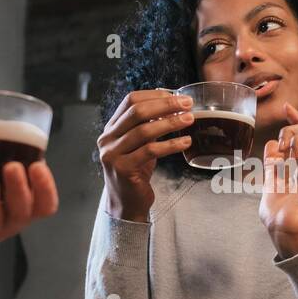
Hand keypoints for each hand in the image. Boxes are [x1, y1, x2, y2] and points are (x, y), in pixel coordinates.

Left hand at [0, 160, 60, 272]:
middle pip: (21, 212)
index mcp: (24, 209)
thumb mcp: (7, 192)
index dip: (46, 188)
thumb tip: (19, 132)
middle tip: (13, 166)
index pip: (45, 205)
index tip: (38, 165)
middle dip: (19, 188)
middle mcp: (9, 222)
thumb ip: (15, 171)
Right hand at [98, 90, 194, 221]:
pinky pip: (150, 151)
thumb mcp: (140, 144)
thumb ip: (149, 126)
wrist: (126, 203)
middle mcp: (108, 138)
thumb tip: (173, 104)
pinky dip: (171, 145)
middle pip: (137, 112)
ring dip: (170, 123)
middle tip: (187, 104)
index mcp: (112, 128)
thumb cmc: (136, 172)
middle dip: (165, 105)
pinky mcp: (123, 169)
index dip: (154, 95)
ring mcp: (113, 154)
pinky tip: (186, 142)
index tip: (176, 95)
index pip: (130, 100)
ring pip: (144, 131)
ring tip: (190, 119)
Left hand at [258, 103, 297, 257]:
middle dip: (292, 127)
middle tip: (282, 145)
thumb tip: (274, 141)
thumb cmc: (276, 206)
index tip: (285, 107)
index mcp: (297, 160)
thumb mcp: (269, 174)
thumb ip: (272, 156)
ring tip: (291, 150)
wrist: (283, 221)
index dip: (294, 117)